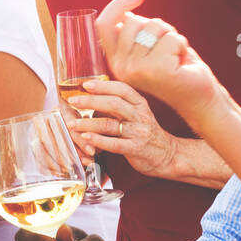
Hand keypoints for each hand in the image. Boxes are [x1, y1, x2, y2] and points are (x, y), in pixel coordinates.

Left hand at [65, 76, 179, 178]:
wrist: (168, 155)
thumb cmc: (145, 133)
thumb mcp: (137, 114)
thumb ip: (118, 106)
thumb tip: (91, 96)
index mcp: (140, 105)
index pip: (122, 89)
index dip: (103, 86)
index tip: (85, 84)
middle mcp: (140, 116)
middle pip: (113, 104)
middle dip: (90, 101)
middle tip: (73, 101)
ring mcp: (138, 133)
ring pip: (109, 124)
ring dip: (87, 123)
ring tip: (72, 124)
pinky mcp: (135, 149)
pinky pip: (113, 144)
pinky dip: (97, 140)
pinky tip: (85, 137)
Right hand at [94, 0, 226, 125]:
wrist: (198, 97)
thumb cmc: (175, 67)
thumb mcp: (148, 47)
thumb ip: (133, 33)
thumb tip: (127, 9)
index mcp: (114, 60)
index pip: (104, 24)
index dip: (118, 5)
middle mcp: (120, 67)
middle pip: (133, 22)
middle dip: (156, 26)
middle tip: (166, 47)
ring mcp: (136, 70)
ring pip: (153, 27)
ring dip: (170, 36)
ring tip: (174, 55)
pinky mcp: (157, 70)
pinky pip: (171, 38)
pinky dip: (181, 44)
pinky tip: (181, 61)